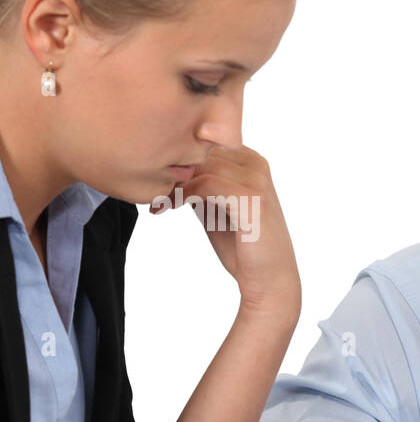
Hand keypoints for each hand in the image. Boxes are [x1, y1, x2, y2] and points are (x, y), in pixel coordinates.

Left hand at [154, 144, 300, 318]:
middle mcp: (257, 164)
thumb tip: (167, 167)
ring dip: (172, 183)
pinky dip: (180, 195)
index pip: (205, 143)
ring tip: (156, 201)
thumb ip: (200, 183)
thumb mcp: (216, 206)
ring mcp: (257, 181)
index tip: (153, 179)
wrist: (268, 279)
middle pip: (201, 150)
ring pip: (200, 165)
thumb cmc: (243, 245)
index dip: (177, 158)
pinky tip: (166, 208)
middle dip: (171, 169)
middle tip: (148, 190)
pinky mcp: (251, 200)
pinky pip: (205, 184)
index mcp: (252, 161)